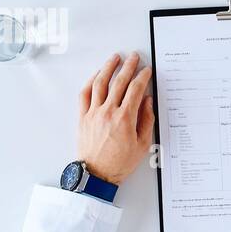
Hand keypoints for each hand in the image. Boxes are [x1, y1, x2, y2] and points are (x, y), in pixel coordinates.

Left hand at [77, 53, 154, 184]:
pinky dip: (91, 81)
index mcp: (125, 119)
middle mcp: (108, 112)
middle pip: (119, 82)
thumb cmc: (120, 162)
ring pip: (100, 83)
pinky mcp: (83, 117)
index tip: (147, 70)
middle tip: (134, 57)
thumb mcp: (143, 144)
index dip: (142, 77)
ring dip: (108, 68)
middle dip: (128, 67)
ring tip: (115, 58)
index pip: (135, 90)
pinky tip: (97, 75)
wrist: (97, 174)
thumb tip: (147, 101)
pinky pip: (85, 94)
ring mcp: (93, 113)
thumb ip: (146, 120)